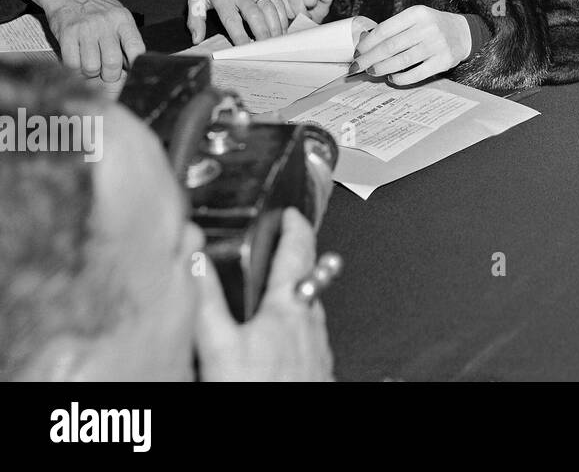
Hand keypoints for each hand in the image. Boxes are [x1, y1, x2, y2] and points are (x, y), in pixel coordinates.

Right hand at [40, 0, 143, 83]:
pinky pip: (72, 64)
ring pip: (91, 67)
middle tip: (106, 74)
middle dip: (110, 76)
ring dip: (90, 73)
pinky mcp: (66, 34)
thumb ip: (125, 37)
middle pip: (112, 64)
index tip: (130, 73)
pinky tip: (77, 61)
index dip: (135, 67)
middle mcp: (106, 24)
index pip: (136, 50)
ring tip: (90, 64)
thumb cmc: (94, 6)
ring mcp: (85, 29)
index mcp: (123, 20)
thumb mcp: (117, 15)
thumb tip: (130, 67)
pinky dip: (74, 69)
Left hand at [188, 0, 288, 44]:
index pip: (232, 19)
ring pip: (270, 8)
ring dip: (275, 26)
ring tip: (276, 42)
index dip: (239, 35)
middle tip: (265, 49)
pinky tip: (283, 29)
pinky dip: (282, 16)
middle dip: (262, 33)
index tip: (244, 48)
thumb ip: (195, 20)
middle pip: (255, 15)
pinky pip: (277, 1)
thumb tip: (196, 39)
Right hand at [194, 208, 333, 380]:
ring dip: (298, 293)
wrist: (285, 432)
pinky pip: (311, 337)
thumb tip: (194, 255)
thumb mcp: (219, 345)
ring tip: (280, 289)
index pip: (297, 250)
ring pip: (311, 309)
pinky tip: (282, 339)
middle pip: (308, 277)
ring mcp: (318, 346)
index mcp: (288, 305)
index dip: (294, 226)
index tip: (289, 212)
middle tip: (288, 241)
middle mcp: (311, 321)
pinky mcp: (319, 368)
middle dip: (299, 256)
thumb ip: (206, 299)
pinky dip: (298, 326)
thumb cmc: (258, 391)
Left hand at [351, 5, 471, 84]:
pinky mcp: (443, 61)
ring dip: (382, 68)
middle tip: (356, 67)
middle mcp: (427, 28)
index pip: (385, 29)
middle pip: (390, 46)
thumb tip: (364, 43)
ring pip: (401, 61)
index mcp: (417, 13)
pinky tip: (392, 78)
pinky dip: (401, 78)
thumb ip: (394, 29)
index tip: (357, 52)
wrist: (463, 33)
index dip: (367, 43)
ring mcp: (436, 45)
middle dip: (369, 58)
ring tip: (372, 71)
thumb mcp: (415, 19)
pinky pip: (417, 74)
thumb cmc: (432, 26)